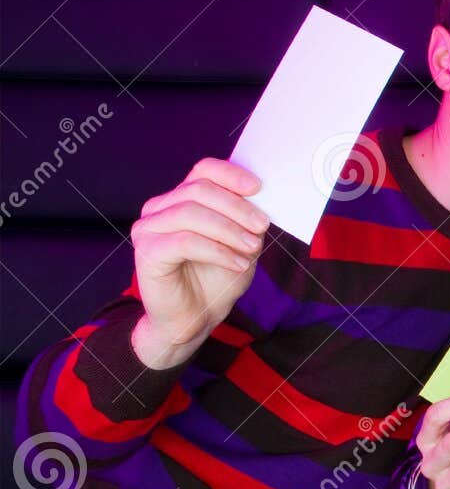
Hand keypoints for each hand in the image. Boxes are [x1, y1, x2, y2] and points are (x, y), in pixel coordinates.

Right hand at [130, 159, 267, 368]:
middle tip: (262, 226)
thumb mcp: (242, 244)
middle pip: (199, 190)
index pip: (204, 171)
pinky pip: (185, 242)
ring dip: (229, 230)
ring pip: (191, 213)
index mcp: (183, 199)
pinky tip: (238, 263)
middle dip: (236, 207)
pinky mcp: (147, 252)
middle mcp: (161, 208)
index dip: (231, 174)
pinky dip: (217, 251)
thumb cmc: (217, 279)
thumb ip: (247, 221)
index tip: (258, 187)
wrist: (196, 318)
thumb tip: (262, 202)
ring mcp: (149, 229)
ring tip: (252, 248)